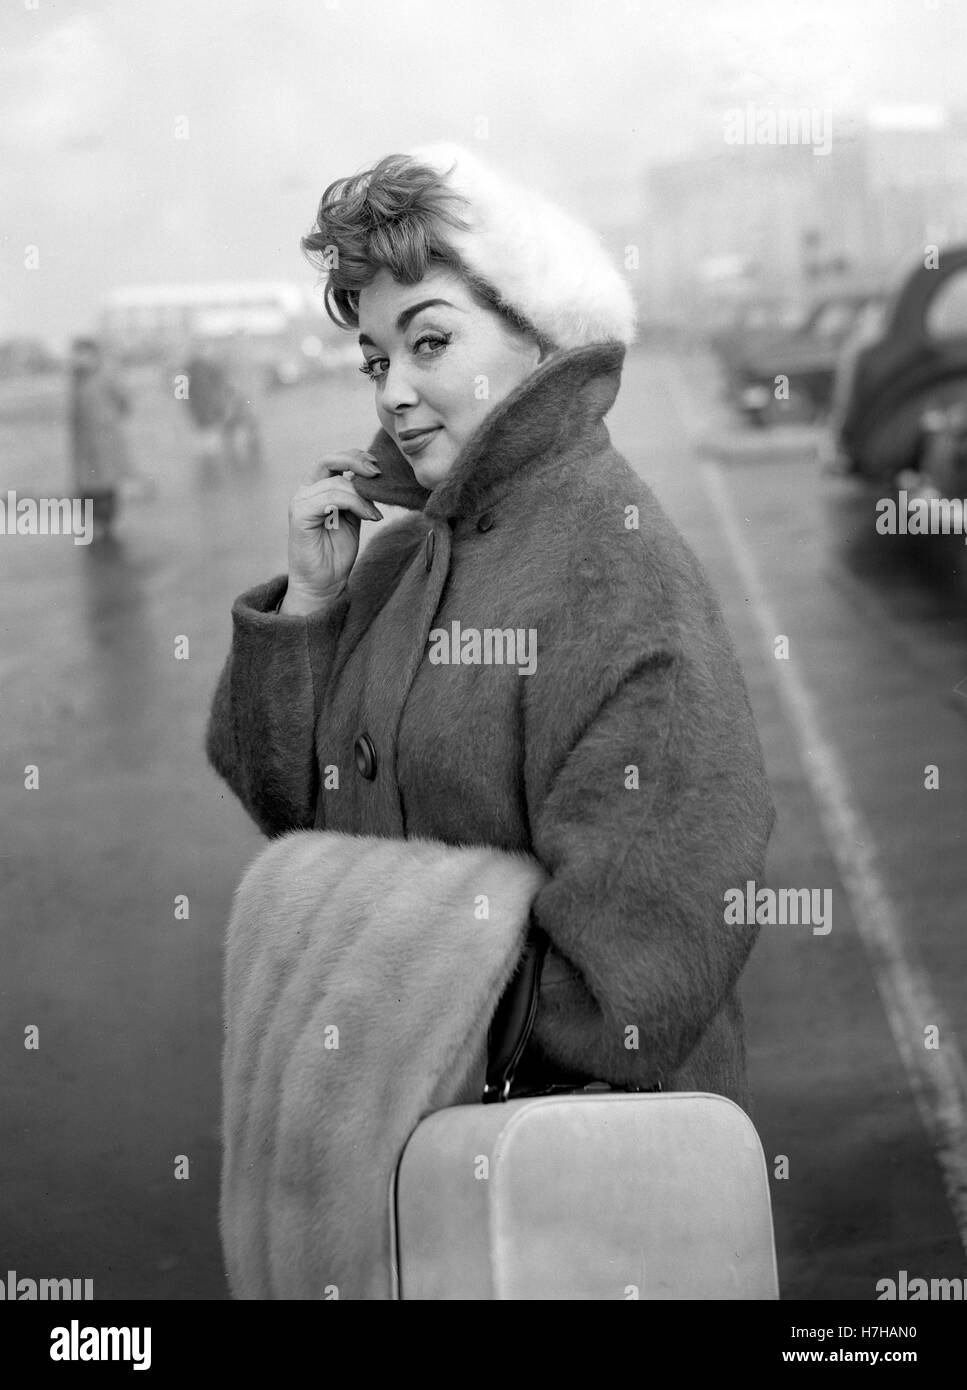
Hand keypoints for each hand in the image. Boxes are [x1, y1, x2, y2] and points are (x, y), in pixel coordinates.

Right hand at [282, 449, 382, 613]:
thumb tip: (374, 476)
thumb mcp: (353, 517)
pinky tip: (369, 517)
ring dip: (362, 496)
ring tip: (375, 514)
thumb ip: (358, 496)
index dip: (357, 458)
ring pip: (336, 482)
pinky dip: (355, 504)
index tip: (379, 469)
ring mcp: (300, 502)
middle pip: (330, 460)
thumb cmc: (337, 553)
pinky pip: (331, 498)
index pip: (335, 460)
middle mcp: (306, 491)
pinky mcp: (299, 515)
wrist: (323, 584)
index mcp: (316, 489)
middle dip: (357, 461)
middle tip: (378, 473)